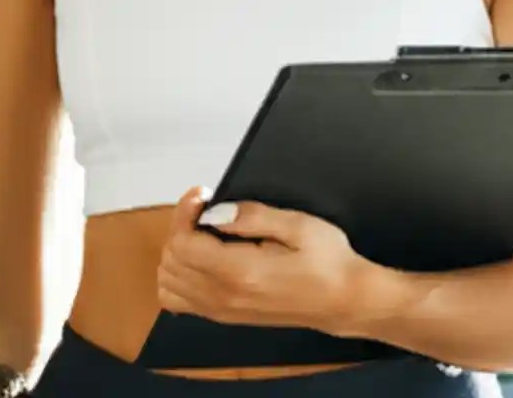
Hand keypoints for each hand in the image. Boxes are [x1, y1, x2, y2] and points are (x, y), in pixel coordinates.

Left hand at [156, 187, 375, 335]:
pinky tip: (200, 259)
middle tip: (206, 209)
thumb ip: (253, 216)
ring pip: (168, 281)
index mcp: (240, 272)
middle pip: (170, 260)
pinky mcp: (224, 317)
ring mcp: (221, 311)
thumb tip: (214, 211)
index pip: (182, 243)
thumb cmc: (327, 261)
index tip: (203, 194)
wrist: (344, 302)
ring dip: (177, 252)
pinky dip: (177, 277)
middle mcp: (223, 296)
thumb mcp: (298, 225)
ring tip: (202, 232)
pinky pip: (178, 300)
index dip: (185, 212)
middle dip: (181, 227)